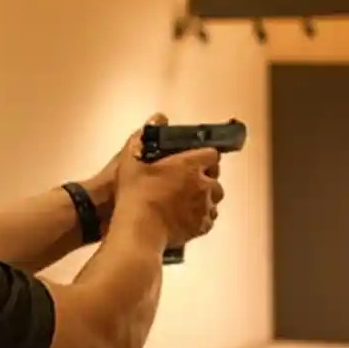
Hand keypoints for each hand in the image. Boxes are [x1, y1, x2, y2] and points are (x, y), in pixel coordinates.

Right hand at [115, 118, 224, 247]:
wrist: (140, 229)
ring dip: (205, 198)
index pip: (212, 154)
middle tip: (189, 182)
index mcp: (190, 165)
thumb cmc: (136, 195)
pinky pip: (208, 220)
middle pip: (215, 178)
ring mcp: (204, 207)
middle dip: (206, 178)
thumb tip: (157, 118)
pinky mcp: (201, 226)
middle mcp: (203, 185)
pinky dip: (201, 218)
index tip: (196, 159)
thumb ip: (146, 138)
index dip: (204, 156)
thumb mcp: (133, 161)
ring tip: (188, 201)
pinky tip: (187, 218)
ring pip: (214, 199)